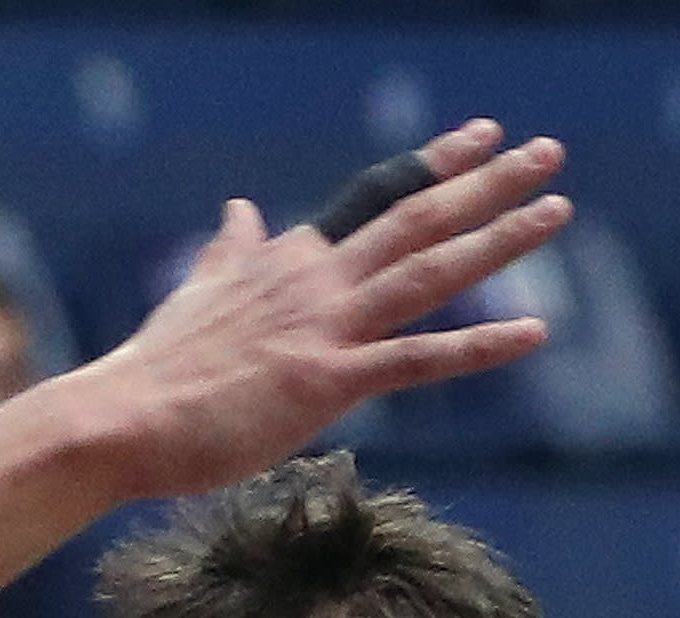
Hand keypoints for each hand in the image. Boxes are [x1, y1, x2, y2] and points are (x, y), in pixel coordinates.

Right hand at [57, 123, 572, 498]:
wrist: (122, 418)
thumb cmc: (156, 371)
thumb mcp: (197, 293)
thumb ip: (229, 251)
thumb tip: (239, 210)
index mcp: (290, 260)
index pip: (376, 198)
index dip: (433, 165)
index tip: (481, 137)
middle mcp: (318, 279)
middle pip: (417, 217)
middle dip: (488, 182)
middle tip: (548, 153)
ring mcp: (327, 326)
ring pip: (430, 270)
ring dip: (499, 238)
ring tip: (557, 209)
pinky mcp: (329, 381)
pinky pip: (421, 358)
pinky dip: (481, 345)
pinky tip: (535, 332)